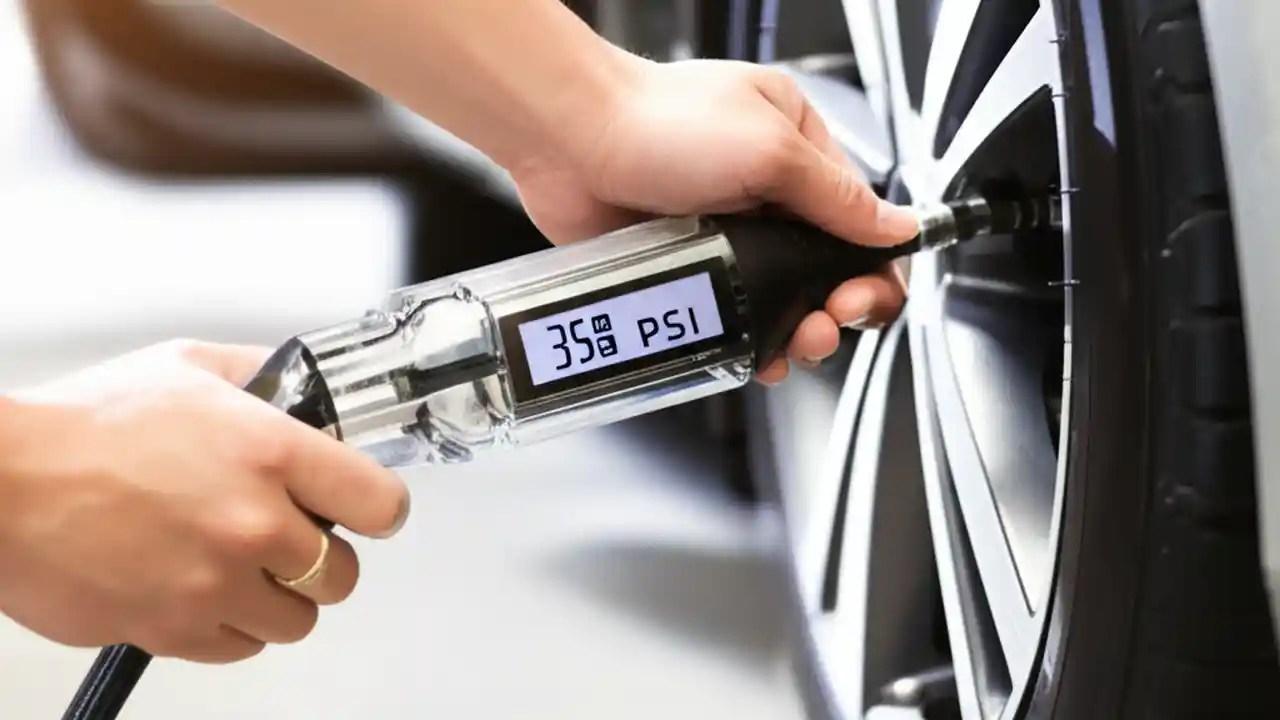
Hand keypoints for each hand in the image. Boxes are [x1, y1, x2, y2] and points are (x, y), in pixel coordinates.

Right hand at [0, 340, 409, 662]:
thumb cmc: (83, 425)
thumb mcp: (187, 367)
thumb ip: (261, 376)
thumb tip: (306, 389)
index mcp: (271, 451)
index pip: (381, 503)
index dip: (378, 508)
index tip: (367, 509)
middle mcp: (254, 522)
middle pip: (344, 572)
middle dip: (322, 555)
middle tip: (287, 535)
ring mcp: (216, 583)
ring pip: (299, 618)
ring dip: (280, 596)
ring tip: (242, 564)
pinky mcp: (175, 630)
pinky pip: (242, 648)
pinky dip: (232, 625)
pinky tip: (204, 589)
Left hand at [509, 55, 917, 383]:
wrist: (569, 140)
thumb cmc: (659, 121)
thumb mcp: (769, 148)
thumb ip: (836, 196)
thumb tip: (897, 228)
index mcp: (799, 151)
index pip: (859, 222)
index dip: (872, 269)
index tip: (861, 299)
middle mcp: (768, 196)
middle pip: (827, 272)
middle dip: (838, 309)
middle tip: (824, 325)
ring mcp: (729, 236)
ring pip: (783, 303)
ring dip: (798, 334)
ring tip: (793, 345)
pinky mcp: (690, 271)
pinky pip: (733, 318)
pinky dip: (751, 343)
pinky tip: (757, 356)